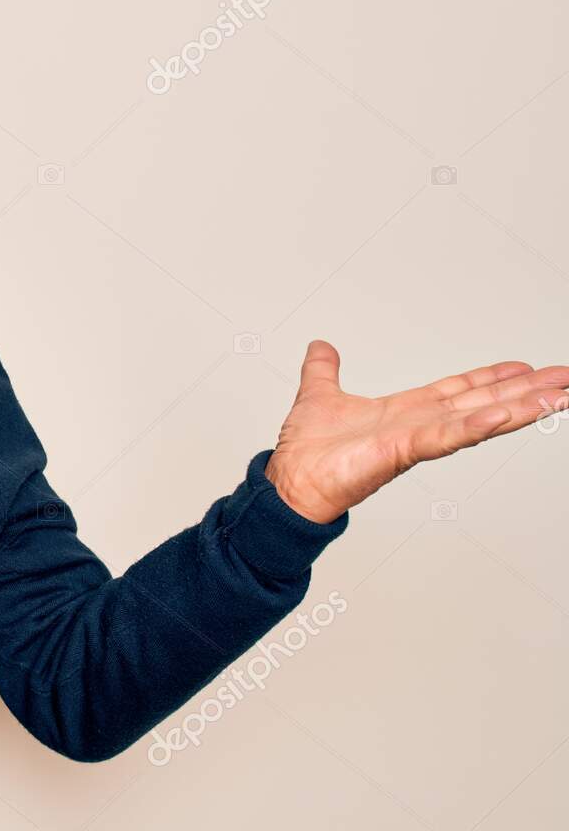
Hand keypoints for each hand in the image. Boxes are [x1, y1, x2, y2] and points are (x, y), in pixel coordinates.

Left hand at [266, 340, 568, 523]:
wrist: (289, 483)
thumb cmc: (306, 452)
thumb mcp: (319, 395)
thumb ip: (324, 371)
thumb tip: (320, 347)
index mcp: (406, 412)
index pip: (460, 391)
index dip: (492, 378)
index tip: (525, 367)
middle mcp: (419, 426)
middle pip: (485, 402)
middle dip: (528, 392)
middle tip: (568, 379)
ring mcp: (416, 440)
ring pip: (479, 419)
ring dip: (521, 407)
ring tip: (562, 395)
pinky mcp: (403, 452)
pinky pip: (447, 436)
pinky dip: (476, 425)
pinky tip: (506, 413)